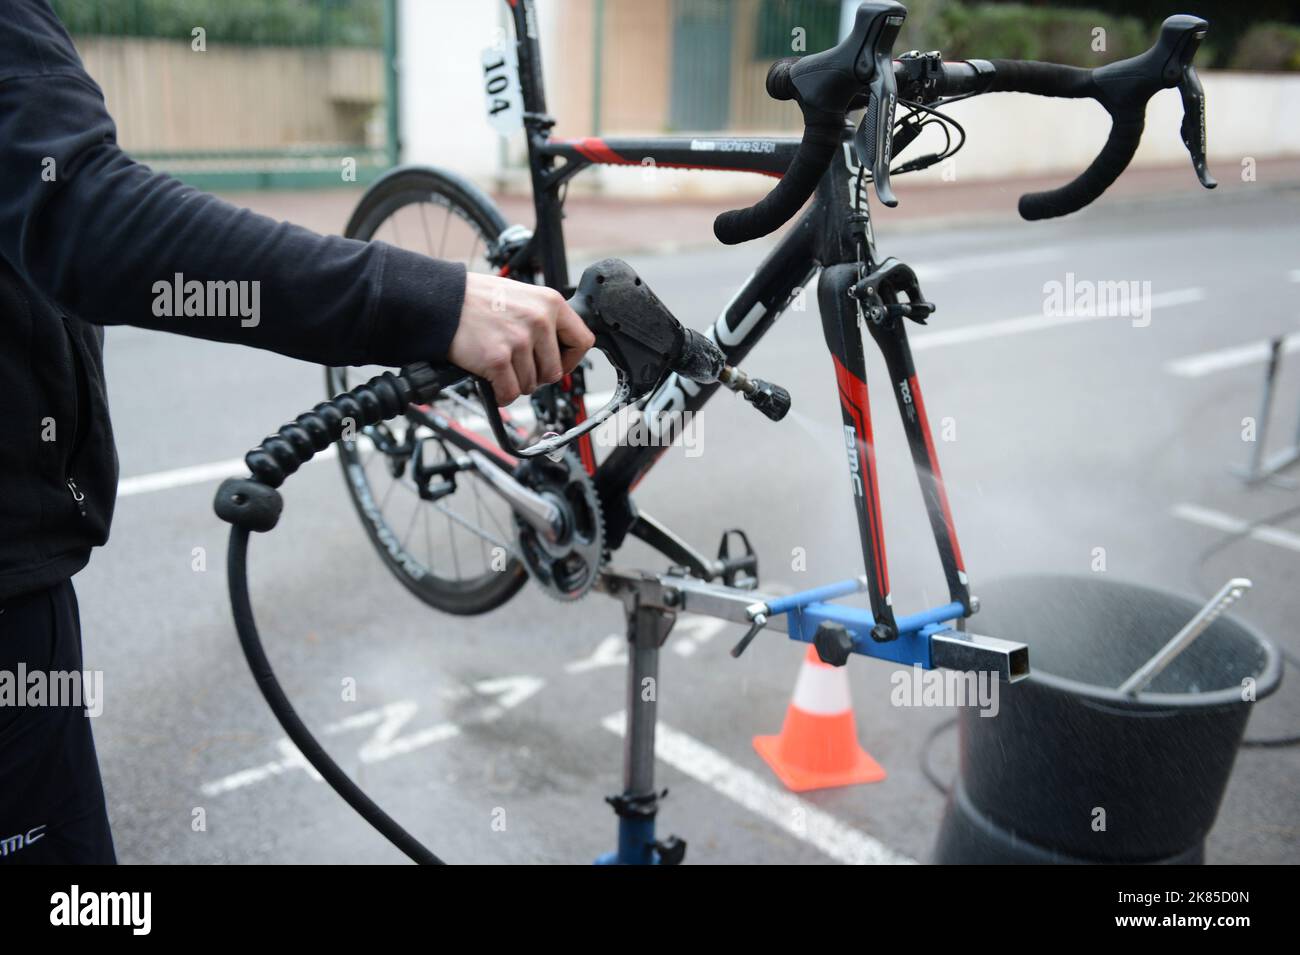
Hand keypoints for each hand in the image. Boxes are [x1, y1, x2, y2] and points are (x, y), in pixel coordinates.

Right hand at [449, 272, 594, 405]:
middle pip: (555, 372)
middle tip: (517, 365)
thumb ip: (544, 318)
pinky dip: (500, 393)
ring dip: (514, 382)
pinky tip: (491, 380)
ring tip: (499, 364)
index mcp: (550, 302)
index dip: (571, 359)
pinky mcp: (498, 359)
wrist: (441, 300)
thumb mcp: (523, 296)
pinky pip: (510, 393)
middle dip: (537, 375)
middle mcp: (539, 320)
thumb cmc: (477, 299)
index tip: (557, 363)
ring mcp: (519, 341)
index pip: (583, 341)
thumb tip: (561, 349)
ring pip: (531, 385)